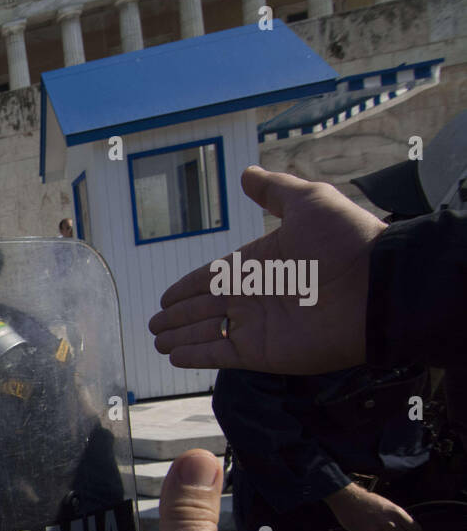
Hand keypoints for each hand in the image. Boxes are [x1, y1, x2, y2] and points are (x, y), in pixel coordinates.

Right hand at [150, 167, 386, 373]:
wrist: (377, 288)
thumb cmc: (346, 241)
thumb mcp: (309, 201)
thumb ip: (275, 190)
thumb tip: (245, 173)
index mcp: (259, 263)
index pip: (211, 277)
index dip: (187, 286)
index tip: (165, 296)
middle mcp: (254, 296)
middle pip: (204, 307)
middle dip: (178, 316)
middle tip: (154, 324)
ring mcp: (257, 326)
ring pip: (207, 332)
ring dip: (181, 337)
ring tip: (157, 341)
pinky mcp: (262, 352)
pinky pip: (220, 355)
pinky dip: (197, 357)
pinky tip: (176, 357)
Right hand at [323, 482, 422, 530]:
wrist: (347, 498)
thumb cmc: (368, 500)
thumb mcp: (386, 504)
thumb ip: (396, 516)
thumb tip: (405, 528)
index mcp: (396, 512)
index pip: (414, 528)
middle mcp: (388, 522)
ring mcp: (376, 529)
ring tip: (373, 523)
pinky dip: (367, 530)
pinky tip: (362, 522)